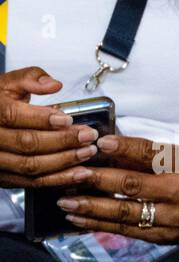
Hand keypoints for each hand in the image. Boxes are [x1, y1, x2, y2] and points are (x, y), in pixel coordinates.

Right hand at [0, 67, 102, 187]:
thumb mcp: (7, 84)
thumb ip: (30, 78)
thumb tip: (54, 84)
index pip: (13, 115)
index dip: (42, 118)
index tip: (67, 118)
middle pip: (26, 143)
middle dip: (62, 140)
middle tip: (88, 136)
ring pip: (31, 165)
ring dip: (64, 161)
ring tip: (88, 152)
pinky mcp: (3, 177)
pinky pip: (32, 183)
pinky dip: (58, 180)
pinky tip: (79, 173)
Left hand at [30, 134, 178, 242]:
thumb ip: (144, 152)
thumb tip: (105, 145)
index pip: (146, 163)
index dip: (119, 155)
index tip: (94, 147)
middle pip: (131, 192)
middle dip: (96, 185)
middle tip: (69, 177)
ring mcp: (172, 224)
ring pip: (126, 217)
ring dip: (92, 211)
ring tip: (66, 204)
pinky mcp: (165, 239)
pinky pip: (129, 232)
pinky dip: (102, 226)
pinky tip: (81, 220)